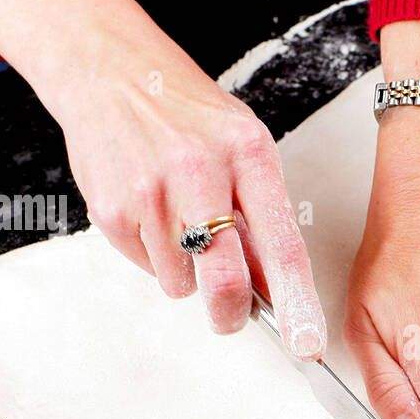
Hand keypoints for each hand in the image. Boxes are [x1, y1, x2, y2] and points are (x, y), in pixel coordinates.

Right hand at [0, 0, 325, 355]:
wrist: (111, 73)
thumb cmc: (189, 114)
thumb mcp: (243, 146)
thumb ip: (262, 213)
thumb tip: (275, 289)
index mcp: (248, 153)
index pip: (282, 247)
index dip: (298, 304)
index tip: (308, 345)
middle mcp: (200, 172)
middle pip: (224, 280)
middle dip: (231, 314)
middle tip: (232, 318)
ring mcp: (151, 193)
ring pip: (181, 283)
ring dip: (186, 271)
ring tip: (179, 220)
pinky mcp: (112, 210)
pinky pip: (146, 267)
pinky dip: (154, 254)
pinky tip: (151, 211)